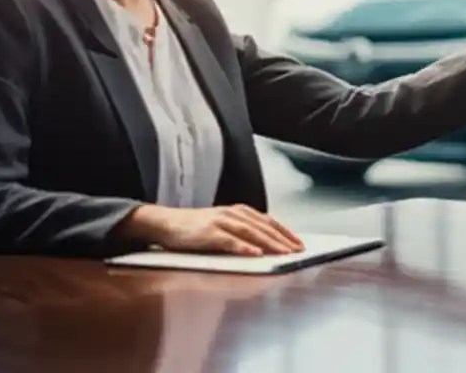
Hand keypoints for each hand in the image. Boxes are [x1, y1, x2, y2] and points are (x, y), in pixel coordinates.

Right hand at [116, 204, 304, 255]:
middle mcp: (233, 214)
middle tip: (298, 252)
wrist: (165, 223)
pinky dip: (244, 247)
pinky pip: (229, 241)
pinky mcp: (207, 234)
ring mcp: (220, 222)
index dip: (286, 232)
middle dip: (283, 240)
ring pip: (251, 233)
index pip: (269, 221)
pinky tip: (255, 254)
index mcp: (239, 211)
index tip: (300, 243)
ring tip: (284, 253)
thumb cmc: (196, 229)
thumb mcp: (224, 225)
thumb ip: (243, 231)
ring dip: (269, 244)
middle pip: (263, 227)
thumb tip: (268, 245)